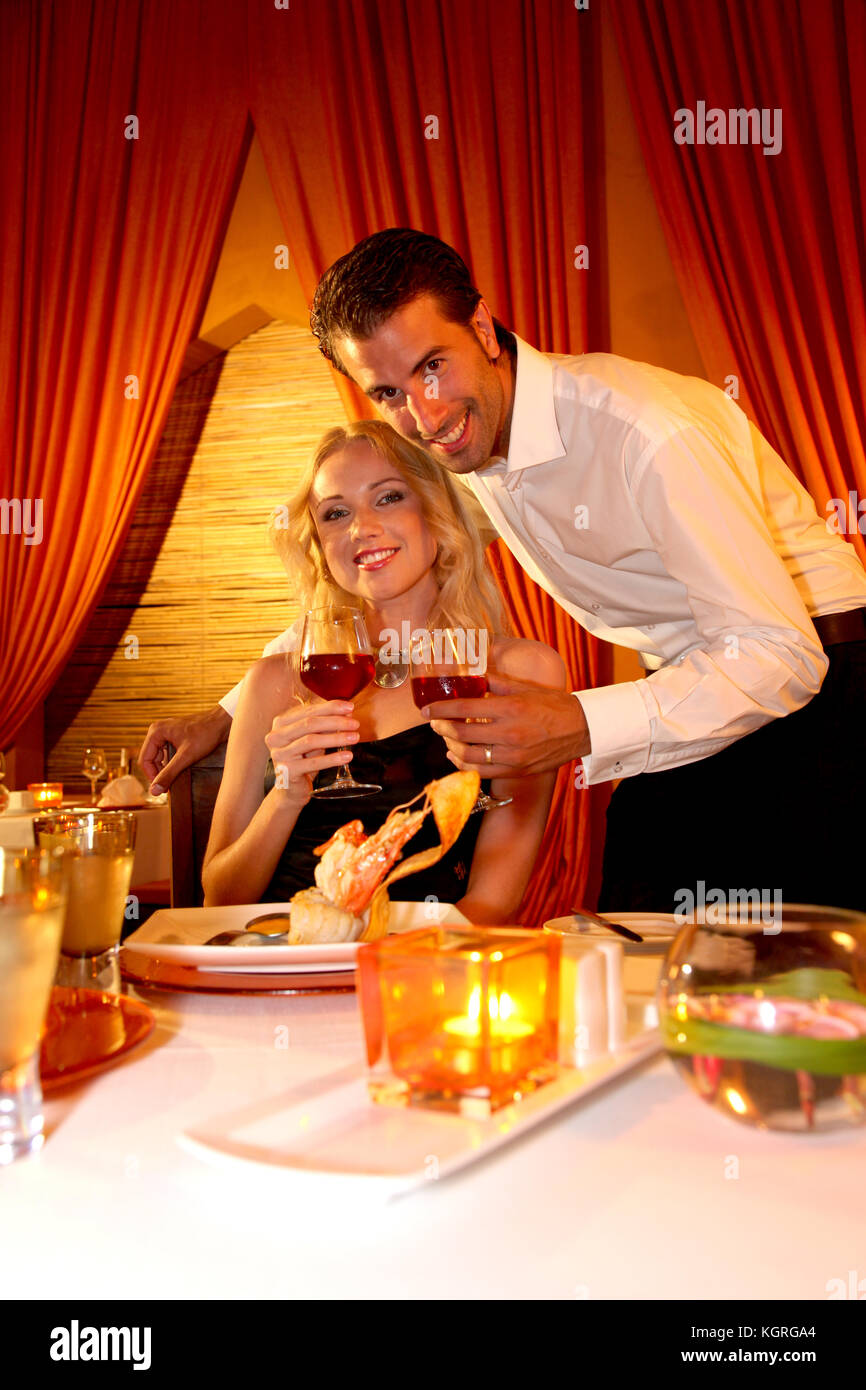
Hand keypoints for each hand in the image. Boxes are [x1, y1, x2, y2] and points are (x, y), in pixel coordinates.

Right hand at [138, 705, 231, 792]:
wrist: (222, 722)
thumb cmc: (205, 735)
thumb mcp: (186, 757)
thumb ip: (168, 774)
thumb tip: (154, 791)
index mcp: (155, 732)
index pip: (145, 760)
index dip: (152, 776)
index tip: (162, 789)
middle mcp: (157, 730)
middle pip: (150, 758)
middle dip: (158, 773)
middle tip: (168, 787)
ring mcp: (166, 732)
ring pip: (158, 756)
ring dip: (165, 769)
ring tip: (174, 779)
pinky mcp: (174, 736)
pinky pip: (166, 753)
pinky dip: (171, 763)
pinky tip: (179, 769)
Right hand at [264, 701, 359, 804]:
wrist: (292, 788)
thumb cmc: (305, 759)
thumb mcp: (316, 738)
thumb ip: (328, 725)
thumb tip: (348, 711)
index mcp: (280, 723)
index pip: (308, 710)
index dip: (330, 707)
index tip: (350, 707)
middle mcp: (275, 736)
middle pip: (309, 723)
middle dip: (335, 721)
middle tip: (355, 723)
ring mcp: (279, 754)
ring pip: (310, 741)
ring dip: (336, 738)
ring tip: (355, 737)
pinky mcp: (287, 771)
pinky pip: (313, 763)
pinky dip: (332, 759)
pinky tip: (347, 756)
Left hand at [423, 672, 589, 776]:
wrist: (582, 729)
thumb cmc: (554, 705)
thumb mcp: (525, 688)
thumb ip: (495, 682)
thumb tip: (472, 675)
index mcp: (510, 708)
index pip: (465, 708)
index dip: (441, 709)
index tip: (427, 709)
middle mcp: (509, 733)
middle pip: (462, 733)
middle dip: (441, 727)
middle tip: (434, 722)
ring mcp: (513, 755)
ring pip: (468, 756)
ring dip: (450, 747)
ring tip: (445, 738)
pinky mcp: (517, 771)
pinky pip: (482, 772)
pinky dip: (463, 766)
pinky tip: (455, 757)